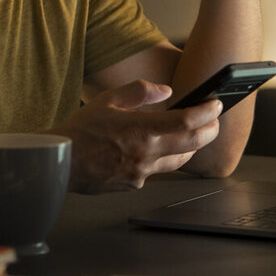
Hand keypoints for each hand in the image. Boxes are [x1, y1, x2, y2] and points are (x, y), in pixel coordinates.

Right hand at [55, 80, 222, 192]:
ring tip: (194, 133)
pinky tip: (158, 148)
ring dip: (192, 146)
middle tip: (214, 119)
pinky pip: (158, 170)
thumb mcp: (108, 99)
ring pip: (180, 160)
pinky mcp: (135, 184)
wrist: (60, 161)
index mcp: (140, 129)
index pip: (187, 122)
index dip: (207, 112)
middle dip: (210, 130)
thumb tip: (166, 91)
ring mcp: (142, 173)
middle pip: (193, 144)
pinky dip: (164, 157)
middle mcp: (146, 153)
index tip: (215, 104)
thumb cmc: (80, 130)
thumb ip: (140, 91)